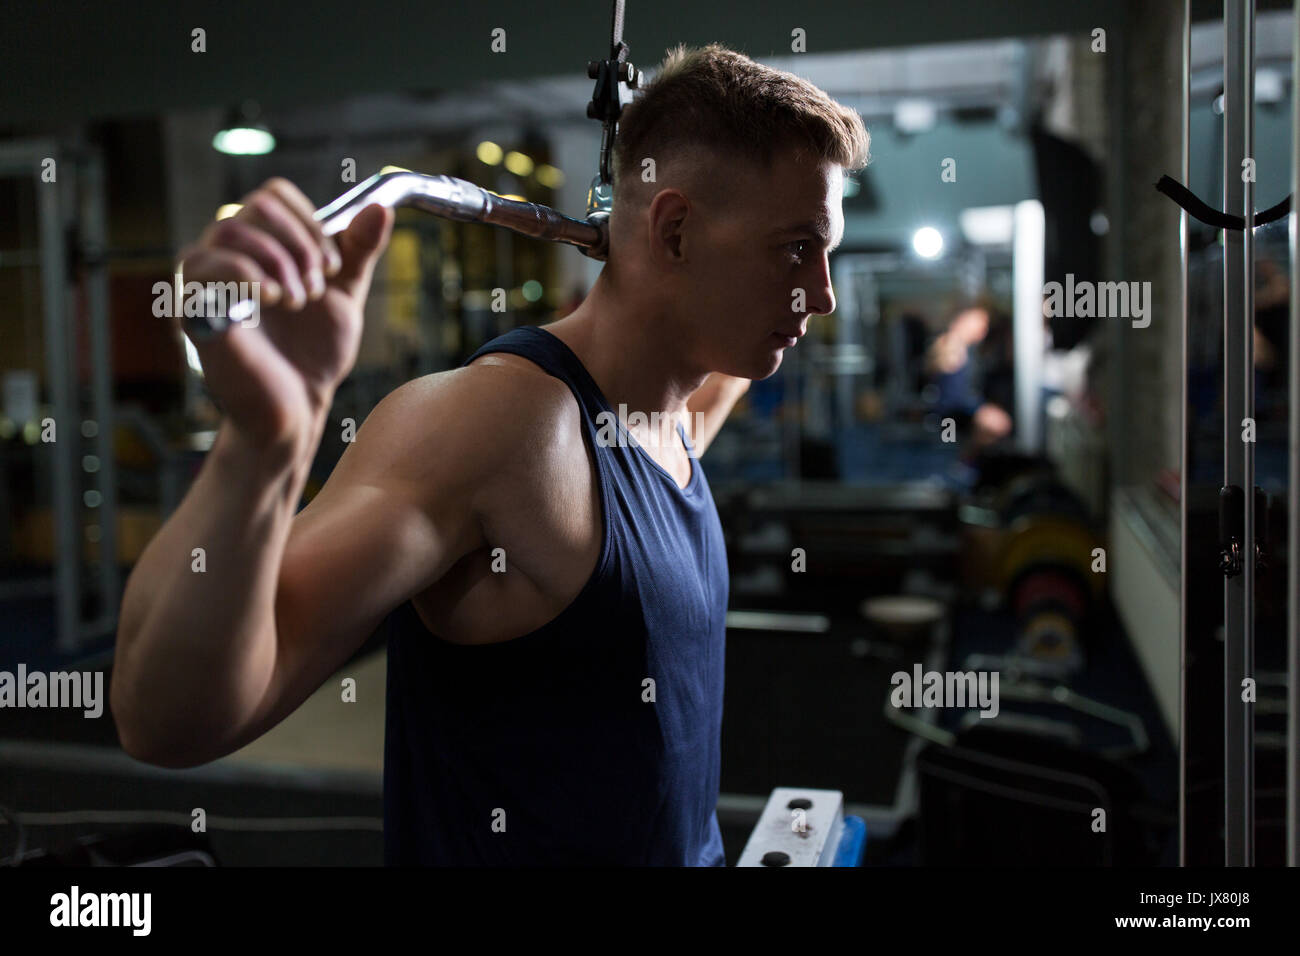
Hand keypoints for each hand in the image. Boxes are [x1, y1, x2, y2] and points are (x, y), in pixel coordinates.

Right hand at [175, 178, 393, 453]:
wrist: (299, 405)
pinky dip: (248, 274)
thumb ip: (359, 250)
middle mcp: (228, 253)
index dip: (310, 223)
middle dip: (299, 244)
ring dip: (279, 262)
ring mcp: (206, 278)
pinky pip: (204, 264)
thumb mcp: (346, 293)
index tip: (331, 265)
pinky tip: (274, 300)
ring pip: (231, 228)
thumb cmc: (314, 351)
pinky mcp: (193, 306)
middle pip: (256, 206)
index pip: (274, 195)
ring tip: (299, 302)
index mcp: (261, 244)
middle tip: (316, 289)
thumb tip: (382, 208)